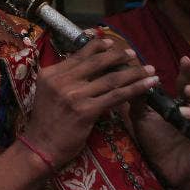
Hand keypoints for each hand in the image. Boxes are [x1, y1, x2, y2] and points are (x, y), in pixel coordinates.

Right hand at [25, 38, 156, 169]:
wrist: (40, 147)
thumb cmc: (45, 122)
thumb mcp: (48, 93)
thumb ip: (63, 79)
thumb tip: (86, 68)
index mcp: (51, 74)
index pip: (78, 55)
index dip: (97, 46)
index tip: (111, 42)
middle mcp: (62, 81)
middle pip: (97, 63)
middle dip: (118, 56)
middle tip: (132, 53)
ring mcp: (74, 95)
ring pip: (111, 79)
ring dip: (134, 72)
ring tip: (149, 69)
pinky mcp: (86, 111)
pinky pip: (116, 96)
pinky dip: (136, 89)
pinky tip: (149, 84)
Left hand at [129, 56, 189, 186]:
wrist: (155, 170)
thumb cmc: (150, 141)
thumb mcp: (140, 117)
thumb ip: (139, 98)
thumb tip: (139, 75)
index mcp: (180, 104)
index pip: (186, 84)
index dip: (187, 72)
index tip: (184, 59)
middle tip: (186, 89)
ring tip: (183, 114)